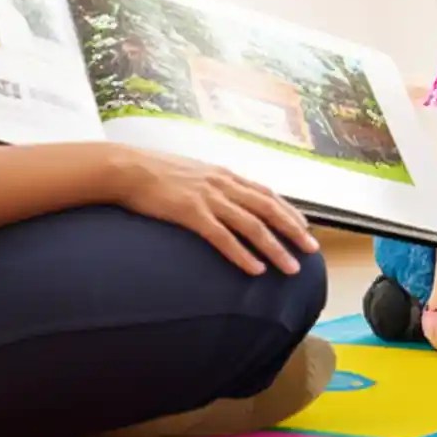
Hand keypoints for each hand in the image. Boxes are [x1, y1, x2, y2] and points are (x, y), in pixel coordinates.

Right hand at [114, 147, 317, 275]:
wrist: (125, 167)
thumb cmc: (155, 173)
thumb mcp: (193, 173)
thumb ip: (213, 185)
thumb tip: (226, 199)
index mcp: (225, 175)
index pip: (267, 194)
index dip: (289, 211)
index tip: (306, 227)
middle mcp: (223, 184)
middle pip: (269, 209)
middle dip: (294, 231)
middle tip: (312, 250)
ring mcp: (208, 198)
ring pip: (252, 226)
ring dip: (275, 248)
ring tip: (291, 268)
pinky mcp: (190, 213)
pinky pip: (223, 237)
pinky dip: (242, 254)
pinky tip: (255, 270)